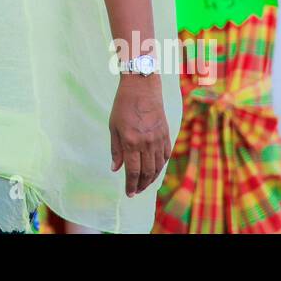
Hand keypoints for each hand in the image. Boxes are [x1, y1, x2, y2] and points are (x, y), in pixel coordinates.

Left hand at [109, 75, 171, 197]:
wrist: (142, 87)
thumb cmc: (123, 106)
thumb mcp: (113, 127)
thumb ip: (115, 150)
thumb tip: (115, 169)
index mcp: (131, 142)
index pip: (133, 172)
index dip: (131, 185)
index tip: (129, 193)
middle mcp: (146, 143)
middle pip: (147, 173)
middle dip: (141, 185)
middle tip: (136, 191)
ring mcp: (158, 139)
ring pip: (157, 167)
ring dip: (151, 179)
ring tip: (144, 184)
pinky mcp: (166, 134)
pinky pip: (165, 156)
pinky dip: (160, 166)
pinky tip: (155, 170)